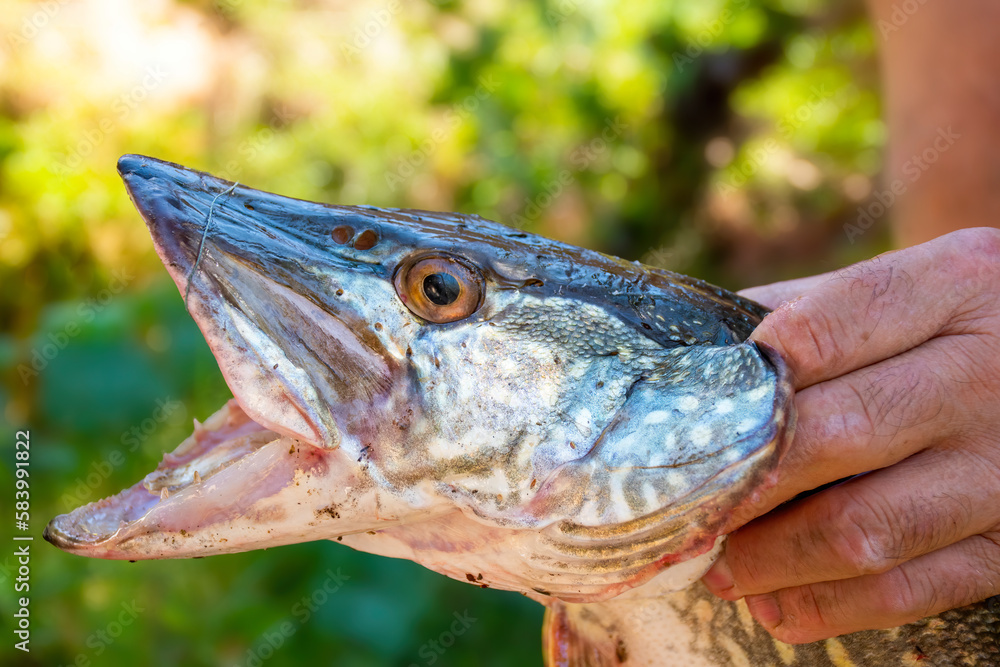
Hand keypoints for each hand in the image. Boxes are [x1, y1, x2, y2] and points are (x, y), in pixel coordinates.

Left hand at [701, 227, 999, 643]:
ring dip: (772, 557)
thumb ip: (801, 312)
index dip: (744, 379)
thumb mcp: (898, 287)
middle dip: (744, 480)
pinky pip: (912, 589)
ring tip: (716, 566)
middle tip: (681, 504)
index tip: (688, 414)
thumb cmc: (943, 322)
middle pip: (837, 435)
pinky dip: (830, 605)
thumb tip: (689, 365)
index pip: (821, 331)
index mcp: (952, 287)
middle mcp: (986, 375)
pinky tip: (774, 605)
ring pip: (866, 528)